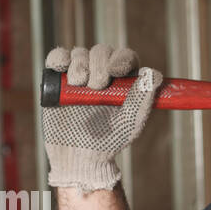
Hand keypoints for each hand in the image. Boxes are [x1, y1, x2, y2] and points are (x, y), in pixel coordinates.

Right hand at [42, 44, 161, 191]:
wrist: (78, 158)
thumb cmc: (109, 142)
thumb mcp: (130, 123)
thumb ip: (143, 99)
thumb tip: (153, 74)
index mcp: (122, 80)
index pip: (124, 57)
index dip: (120, 59)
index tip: (115, 70)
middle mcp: (101, 73)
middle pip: (101, 51)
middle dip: (98, 65)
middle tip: (96, 86)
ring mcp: (78, 75)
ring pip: (79, 53)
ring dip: (80, 65)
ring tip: (79, 85)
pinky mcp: (57, 80)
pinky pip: (57, 57)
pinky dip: (58, 58)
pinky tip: (62, 68)